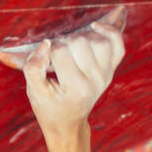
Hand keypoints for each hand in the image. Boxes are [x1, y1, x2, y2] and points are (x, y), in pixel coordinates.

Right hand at [0, 5, 126, 144]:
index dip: (47, 52)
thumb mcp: (34, 92)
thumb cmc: (48, 108)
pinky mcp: (111, 70)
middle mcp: (95, 80)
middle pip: (80, 42)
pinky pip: (117, 45)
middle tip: (54, 55)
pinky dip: (109, 32)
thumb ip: (33, 69)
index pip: (60, 52)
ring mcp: (106, 75)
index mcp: (75, 88)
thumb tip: (45, 44)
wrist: (67, 124)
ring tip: (69, 46)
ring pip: (99, 41)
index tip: (42, 61)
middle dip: (63, 43)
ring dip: (81, 38)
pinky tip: (95, 27)